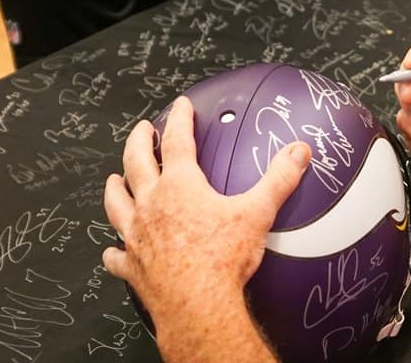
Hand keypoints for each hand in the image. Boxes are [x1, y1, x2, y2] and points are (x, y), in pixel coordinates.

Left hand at [102, 96, 311, 315]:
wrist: (198, 304)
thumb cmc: (223, 259)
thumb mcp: (257, 213)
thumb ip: (278, 179)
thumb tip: (298, 152)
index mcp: (179, 186)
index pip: (177, 141)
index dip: (179, 119)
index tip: (181, 106)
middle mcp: (151, 205)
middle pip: (136, 163)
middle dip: (138, 142)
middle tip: (142, 129)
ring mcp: (136, 235)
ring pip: (116, 203)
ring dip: (115, 188)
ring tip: (114, 179)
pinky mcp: (132, 265)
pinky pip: (116, 254)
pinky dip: (113, 249)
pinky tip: (113, 248)